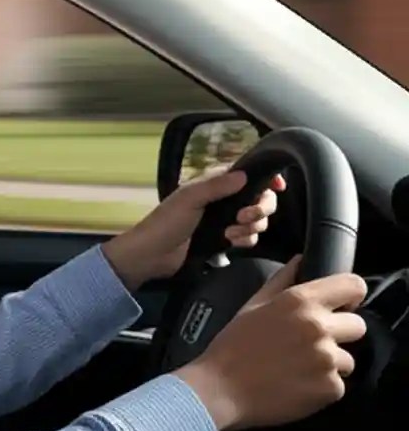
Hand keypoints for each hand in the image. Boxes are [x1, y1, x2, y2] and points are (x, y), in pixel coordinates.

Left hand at [102, 169, 285, 289]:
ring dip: (251, 227)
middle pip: (260, 197)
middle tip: (244, 217)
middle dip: (260, 208)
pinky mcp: (226, 239)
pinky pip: (249, 237)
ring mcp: (225, 220)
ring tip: (230, 234)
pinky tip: (231, 242)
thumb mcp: (189, 199)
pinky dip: (245, 239)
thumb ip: (216, 186)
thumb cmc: (165, 222)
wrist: (153, 256)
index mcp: (213, 183)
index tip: (278, 187)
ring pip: (257, 219)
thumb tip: (244, 175)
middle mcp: (223, 199)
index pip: (248, 173)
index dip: (266, 178)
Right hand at [174, 255, 367, 430]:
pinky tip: (296, 385)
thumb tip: (300, 261)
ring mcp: (326, 359)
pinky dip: (320, 387)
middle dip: (339, 334)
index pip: (354, 285)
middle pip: (358, 325)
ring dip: (329, 364)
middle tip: (310, 344)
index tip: (341, 307)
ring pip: (347, 359)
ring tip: (298, 368)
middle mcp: (318, 327)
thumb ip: (281, 280)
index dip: (350, 296)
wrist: (220, 389)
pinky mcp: (330, 388)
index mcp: (300, 301)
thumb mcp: (252, 306)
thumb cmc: (232, 347)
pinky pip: (337, 385)